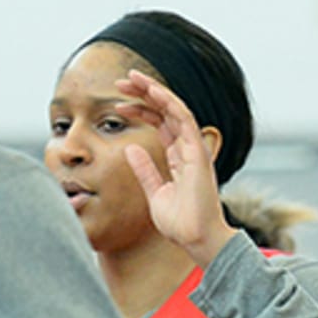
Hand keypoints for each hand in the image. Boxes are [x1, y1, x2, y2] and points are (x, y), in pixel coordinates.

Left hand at [116, 71, 237, 266]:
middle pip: (167, 111)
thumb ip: (144, 170)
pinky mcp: (197, 153)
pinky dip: (168, 103)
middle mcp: (188, 148)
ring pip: (175, 109)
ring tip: (132, 79)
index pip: (161, 124)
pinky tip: (152, 92)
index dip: (142, 110)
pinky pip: (184, 120)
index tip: (120, 102)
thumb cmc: (179, 222)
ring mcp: (194, 148)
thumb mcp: (154, 193)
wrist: (195, 238)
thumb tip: (130, 149)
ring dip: (154, 92)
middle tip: (122, 81)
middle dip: (145, 94)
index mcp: (179, 157)